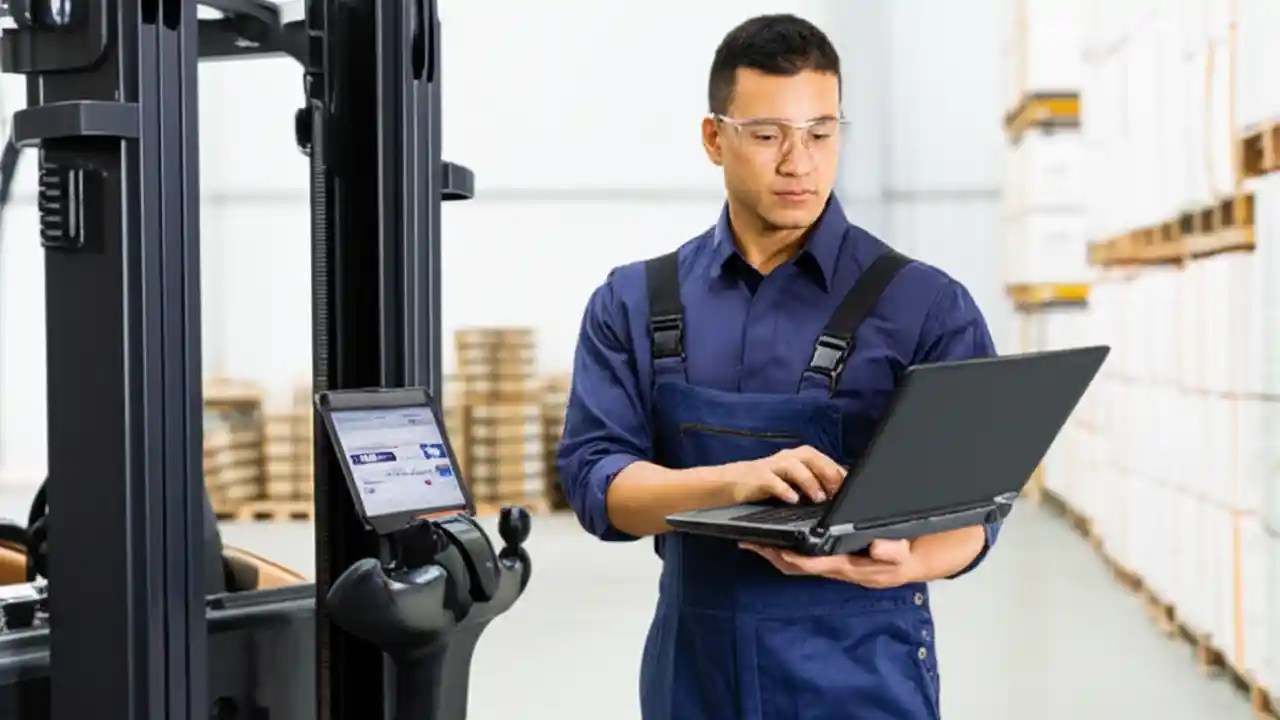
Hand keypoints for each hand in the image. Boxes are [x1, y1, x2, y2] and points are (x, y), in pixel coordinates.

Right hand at [723, 445, 845, 504]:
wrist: (729, 484)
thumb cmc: (765, 484)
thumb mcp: (791, 482)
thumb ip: (811, 484)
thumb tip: (836, 493)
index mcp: (797, 458)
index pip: (823, 459)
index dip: (837, 472)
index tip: (851, 488)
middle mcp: (786, 458)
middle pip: (810, 456)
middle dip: (827, 472)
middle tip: (838, 491)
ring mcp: (771, 467)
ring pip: (793, 466)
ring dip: (808, 480)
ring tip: (819, 497)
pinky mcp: (756, 478)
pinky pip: (772, 481)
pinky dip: (784, 489)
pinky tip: (793, 500)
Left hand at [740, 539, 921, 588]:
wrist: (909, 564)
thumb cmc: (902, 557)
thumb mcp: (903, 552)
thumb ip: (892, 550)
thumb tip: (877, 547)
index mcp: (848, 565)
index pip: (813, 563)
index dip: (791, 556)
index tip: (771, 545)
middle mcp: (835, 570)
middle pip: (795, 567)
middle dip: (771, 556)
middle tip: (749, 542)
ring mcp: (832, 568)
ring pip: (796, 565)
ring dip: (774, 554)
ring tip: (754, 542)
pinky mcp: (832, 563)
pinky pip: (804, 561)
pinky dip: (787, 552)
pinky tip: (777, 542)